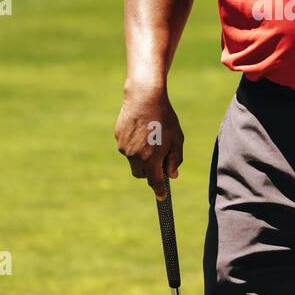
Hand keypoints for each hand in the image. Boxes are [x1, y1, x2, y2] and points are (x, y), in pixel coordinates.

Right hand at [115, 84, 183, 199]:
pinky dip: (134, 144)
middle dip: (149, 171)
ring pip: (133, 159)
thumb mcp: (176, 139)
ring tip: (151, 135)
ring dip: (141, 155)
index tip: (162, 197)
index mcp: (151, 158)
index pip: (154, 182)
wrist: (144, 97)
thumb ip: (175, 159)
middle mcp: (135, 156)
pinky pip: (127, 147)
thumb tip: (171, 175)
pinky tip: (142, 129)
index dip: (159, 191)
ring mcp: (124, 147)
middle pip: (141, 174)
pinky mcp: (118, 137)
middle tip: (158, 159)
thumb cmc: (165, 118)